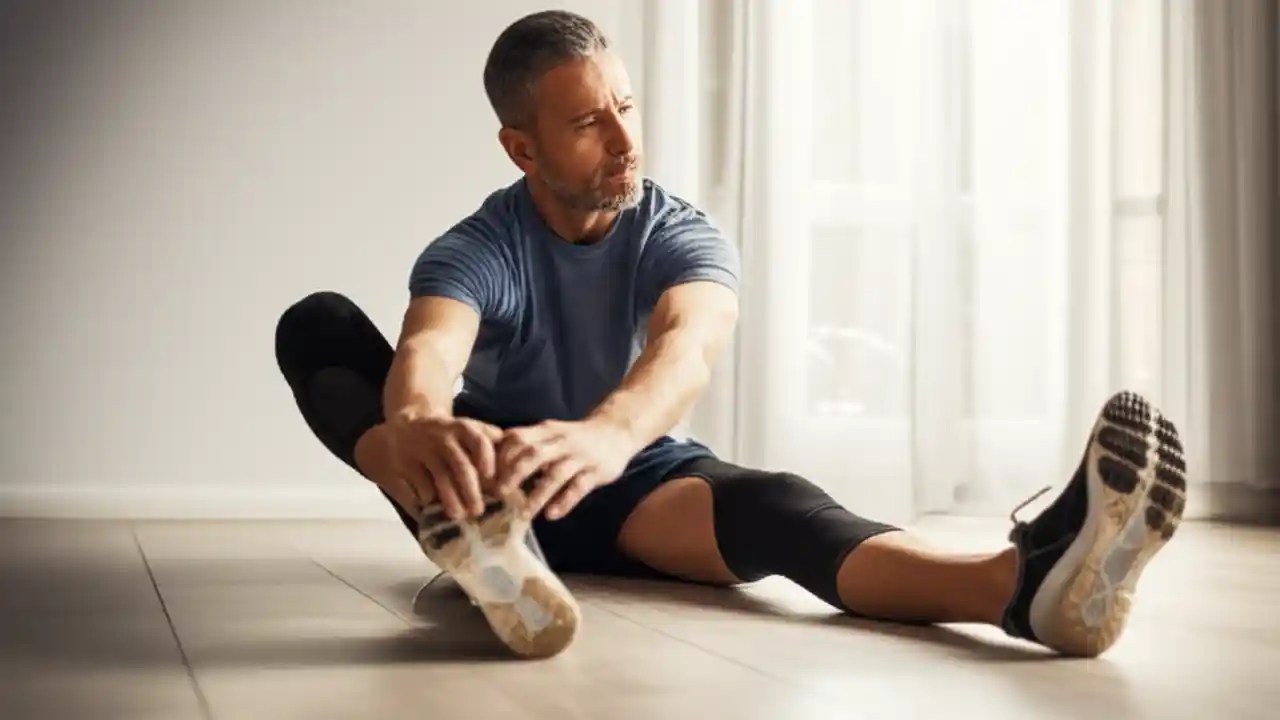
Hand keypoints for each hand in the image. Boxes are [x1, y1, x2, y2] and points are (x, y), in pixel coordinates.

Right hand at [385, 411, 503, 520]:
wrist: (407, 423)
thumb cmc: (448, 435)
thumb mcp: (468, 428)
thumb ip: (490, 441)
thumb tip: (514, 463)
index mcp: (462, 428)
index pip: (478, 441)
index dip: (487, 460)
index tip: (491, 480)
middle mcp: (442, 437)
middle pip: (460, 466)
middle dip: (470, 491)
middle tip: (478, 511)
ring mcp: (421, 450)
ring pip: (439, 479)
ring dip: (450, 499)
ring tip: (457, 515)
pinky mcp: (402, 463)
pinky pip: (417, 485)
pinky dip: (425, 500)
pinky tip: (431, 510)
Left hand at [494, 419, 638, 520]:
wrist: (616, 430)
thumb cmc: (575, 437)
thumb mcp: (551, 433)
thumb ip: (528, 444)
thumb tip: (494, 463)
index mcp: (546, 431)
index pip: (517, 438)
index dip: (501, 456)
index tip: (487, 475)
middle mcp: (561, 441)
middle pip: (533, 455)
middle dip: (514, 474)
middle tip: (498, 495)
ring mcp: (580, 456)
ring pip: (556, 474)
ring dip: (538, 495)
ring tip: (523, 514)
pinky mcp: (596, 471)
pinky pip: (579, 487)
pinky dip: (565, 501)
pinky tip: (552, 515)